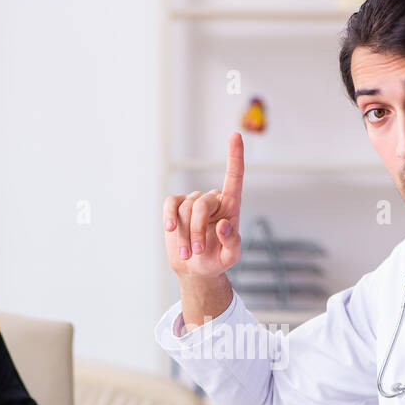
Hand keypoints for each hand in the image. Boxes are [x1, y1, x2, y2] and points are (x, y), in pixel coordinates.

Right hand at [163, 132, 243, 277]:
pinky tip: (170, 230)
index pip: (234, 177)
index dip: (235, 156)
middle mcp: (213, 199)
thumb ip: (232, 242)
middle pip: (202, 204)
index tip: (235, 135)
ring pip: (185, 209)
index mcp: (231, 206)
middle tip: (196, 251)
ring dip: (185, 234)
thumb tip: (224, 223)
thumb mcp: (231, 257)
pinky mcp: (176, 206)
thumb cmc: (217, 260)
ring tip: (188, 253)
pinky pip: (170, 205)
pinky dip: (169, 217)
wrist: (195, 269)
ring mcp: (193, 201)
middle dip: (197, 229)